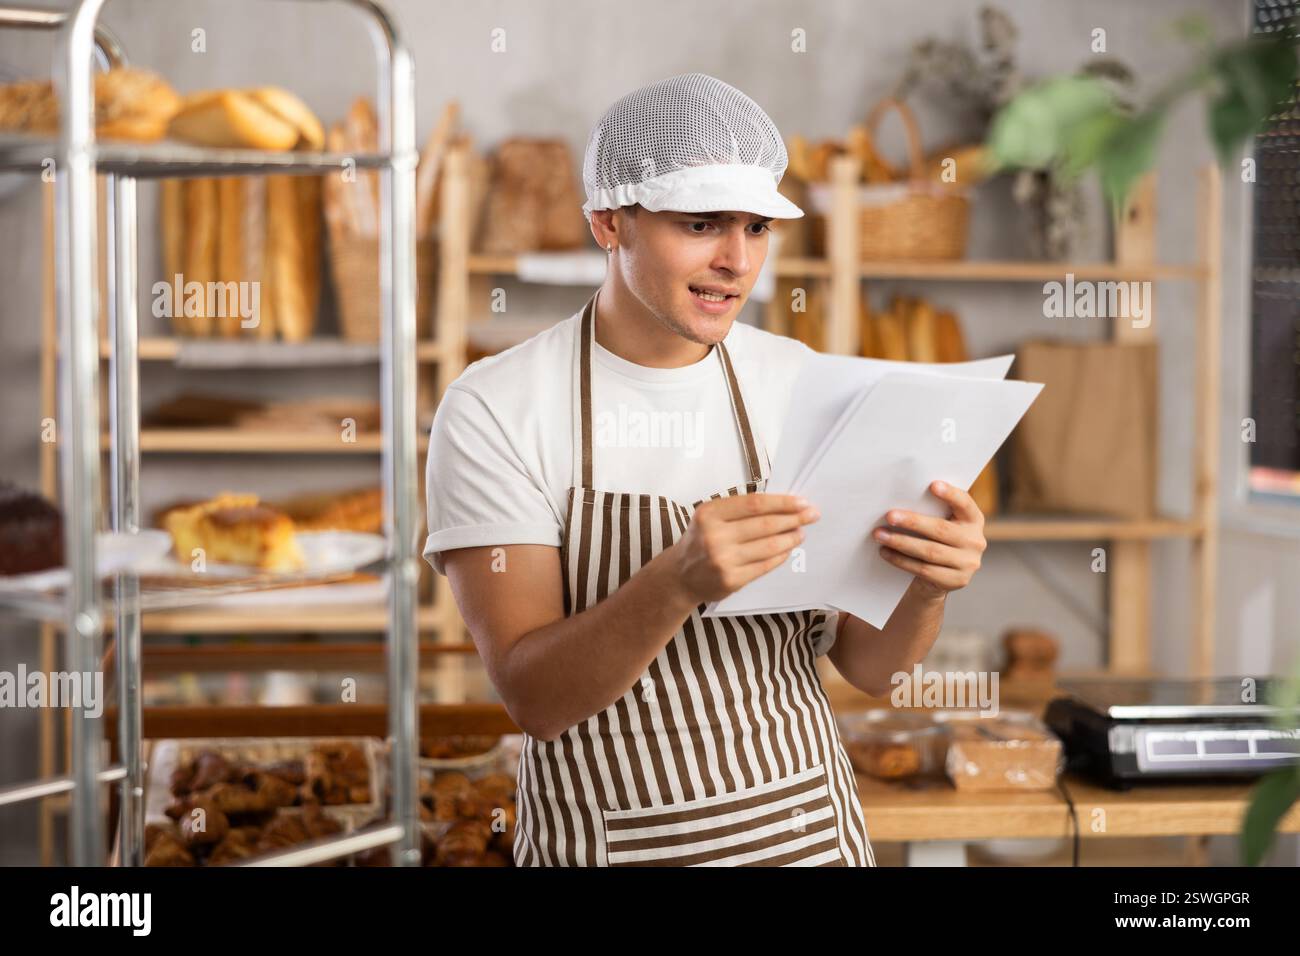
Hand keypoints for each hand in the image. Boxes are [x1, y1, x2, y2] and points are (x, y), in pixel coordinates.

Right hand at [670, 493, 820, 604]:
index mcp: (709, 513)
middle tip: (812, 515)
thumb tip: (783, 505)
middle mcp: (714, 536)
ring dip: (790, 538)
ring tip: (801, 533)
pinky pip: (765, 566)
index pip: (755, 504)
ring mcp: (723, 560)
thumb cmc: (701, 540)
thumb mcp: (710, 517)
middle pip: (765, 524)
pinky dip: (780, 556)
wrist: (680, 576)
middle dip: (794, 518)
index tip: (802, 501)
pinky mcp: (732, 580)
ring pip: (769, 546)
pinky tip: (788, 549)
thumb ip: (740, 510)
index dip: (782, 502)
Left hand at [872, 480, 985, 599]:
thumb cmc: (936, 540)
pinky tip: (885, 552)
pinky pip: (924, 569)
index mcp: (974, 520)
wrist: (940, 577)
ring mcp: (968, 563)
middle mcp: (975, 541)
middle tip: (889, 516)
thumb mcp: (941, 523)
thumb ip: (932, 511)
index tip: (932, 485)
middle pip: (941, 529)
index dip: (950, 494)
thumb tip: (901, 497)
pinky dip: (901, 560)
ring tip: (880, 535)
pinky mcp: (956, 581)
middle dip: (912, 522)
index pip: (965, 504)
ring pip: (930, 551)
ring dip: (901, 542)